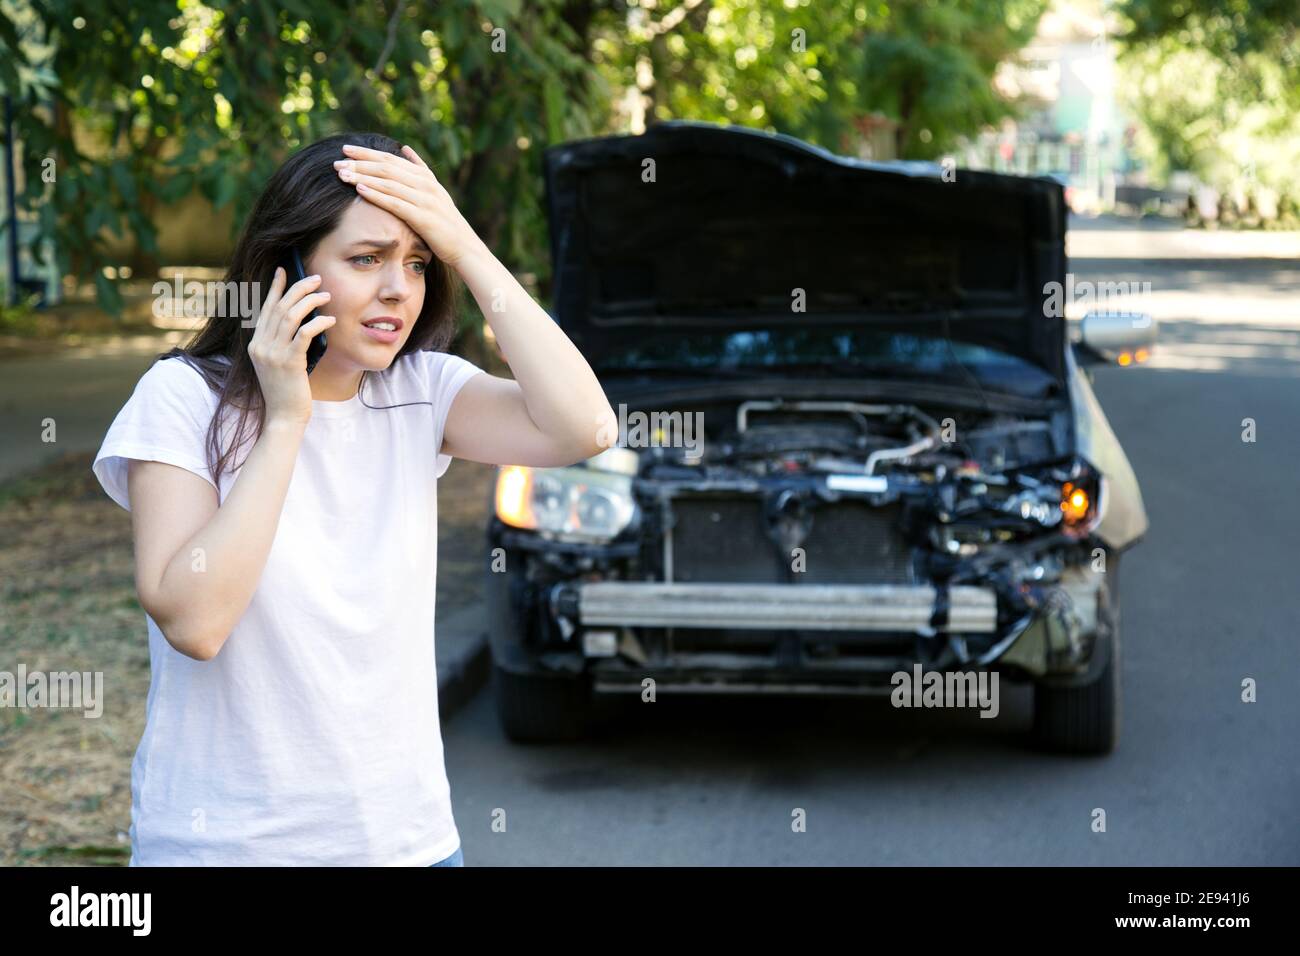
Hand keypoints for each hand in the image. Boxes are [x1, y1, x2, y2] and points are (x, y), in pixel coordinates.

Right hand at [248, 267, 335, 424]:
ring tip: (326, 295)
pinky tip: (330, 319)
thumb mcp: (279, 363)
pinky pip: (304, 333)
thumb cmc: (287, 391)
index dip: (276, 287)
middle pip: (279, 307)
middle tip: (315, 278)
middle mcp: (260, 346)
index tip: (284, 271)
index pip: (265, 308)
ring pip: (290, 316)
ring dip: (310, 301)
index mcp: (256, 344)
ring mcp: (272, 354)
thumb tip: (303, 320)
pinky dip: (318, 323)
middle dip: (298, 288)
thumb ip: (283, 343)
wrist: (284, 417)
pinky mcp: (288, 362)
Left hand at [334, 143, 485, 267]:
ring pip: (389, 182)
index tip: (346, 149)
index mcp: (425, 177)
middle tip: (337, 161)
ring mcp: (426, 200)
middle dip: (360, 163)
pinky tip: (359, 189)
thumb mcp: (435, 192)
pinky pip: (396, 203)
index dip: (368, 153)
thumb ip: (420, 170)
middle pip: (387, 167)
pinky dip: (377, 194)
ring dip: (363, 177)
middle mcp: (425, 185)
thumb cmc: (445, 223)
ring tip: (342, 174)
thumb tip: (405, 148)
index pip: (391, 158)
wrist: (465, 247)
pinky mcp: (424, 218)